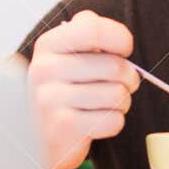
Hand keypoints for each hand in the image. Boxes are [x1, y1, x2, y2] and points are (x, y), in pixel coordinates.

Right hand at [25, 10, 139, 168]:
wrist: (40, 139)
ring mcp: (50, 99)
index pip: (93, 29)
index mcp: (48, 45)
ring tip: (105, 104)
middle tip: (121, 85)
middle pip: (115, 66)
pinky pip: (112, 121)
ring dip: (121, 102)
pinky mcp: (62, 128)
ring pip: (117, 95)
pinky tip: (96, 122)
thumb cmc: (64, 92)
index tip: (125, 49)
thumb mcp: (66, 57)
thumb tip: (107, 30)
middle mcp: (44, 69)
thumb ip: (85, 32)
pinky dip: (113, 123)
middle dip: (129, 78)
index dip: (120, 38)